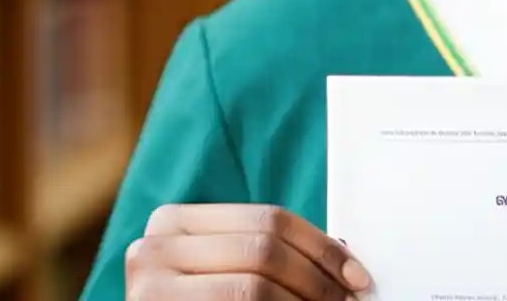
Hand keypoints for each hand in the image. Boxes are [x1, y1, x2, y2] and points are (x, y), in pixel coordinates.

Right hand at [125, 204, 372, 299]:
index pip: (270, 219)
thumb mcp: (223, 270)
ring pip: (255, 287)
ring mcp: (149, 286)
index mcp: (175, 221)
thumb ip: (265, 257)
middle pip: (265, 249)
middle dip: (317, 279)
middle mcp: (154, 246)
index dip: (322, 247)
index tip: (357, 275)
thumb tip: (345, 267)